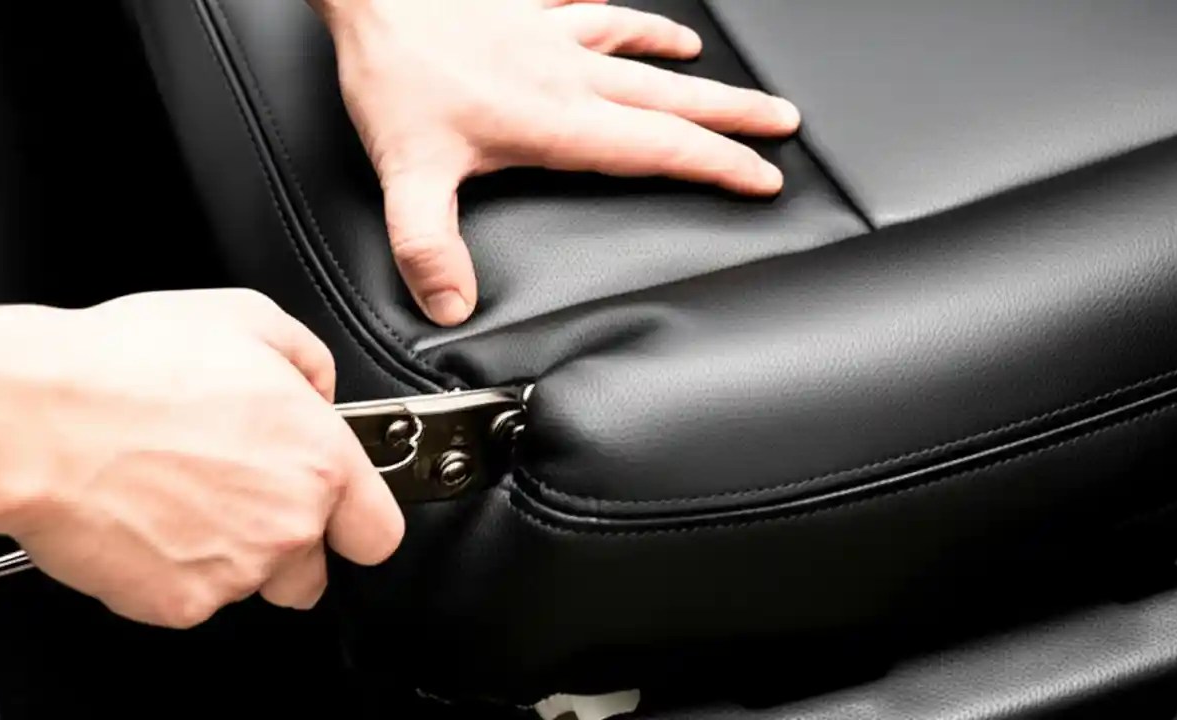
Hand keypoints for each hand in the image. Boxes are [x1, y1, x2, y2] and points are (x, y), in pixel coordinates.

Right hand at [0, 290, 403, 627]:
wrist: (34, 420)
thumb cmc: (126, 367)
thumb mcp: (245, 319)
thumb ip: (307, 360)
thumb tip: (319, 389)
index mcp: (319, 460)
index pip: (379, 531)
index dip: (357, 521)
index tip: (338, 513)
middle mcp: (288, 523)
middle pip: (314, 569)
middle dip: (286, 542)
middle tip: (236, 495)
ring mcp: (234, 571)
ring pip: (252, 583)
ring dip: (229, 553)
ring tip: (177, 494)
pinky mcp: (178, 604)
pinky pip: (192, 597)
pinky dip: (172, 569)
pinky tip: (145, 516)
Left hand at [311, 0, 800, 325]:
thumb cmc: (394, 71)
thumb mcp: (406, 171)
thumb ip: (428, 244)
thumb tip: (451, 303)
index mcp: (554, 121)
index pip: (655, 149)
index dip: (716, 165)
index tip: (762, 176)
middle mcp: (567, 76)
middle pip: (670, 99)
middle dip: (733, 117)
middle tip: (782, 123)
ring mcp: (552, 37)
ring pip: (639, 53)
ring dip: (687, 67)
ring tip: (721, 76)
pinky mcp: (528, 10)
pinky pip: (592, 9)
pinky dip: (626, 16)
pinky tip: (642, 16)